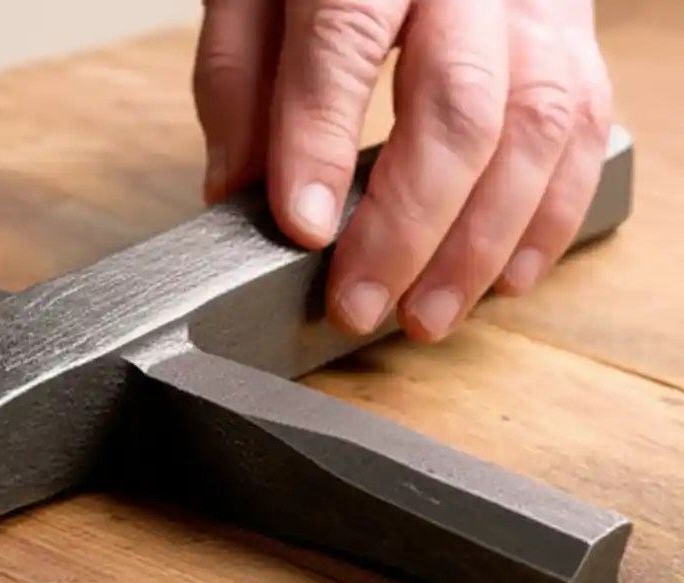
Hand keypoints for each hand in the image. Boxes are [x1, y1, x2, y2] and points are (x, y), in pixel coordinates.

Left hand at [193, 0, 612, 341]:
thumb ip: (237, 78)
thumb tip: (237, 191)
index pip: (343, 43)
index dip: (320, 145)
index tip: (303, 231)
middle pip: (457, 102)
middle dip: (409, 224)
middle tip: (361, 302)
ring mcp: (531, 1)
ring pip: (535, 125)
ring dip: (483, 242)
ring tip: (428, 314)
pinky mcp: (570, 31)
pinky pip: (582, 126)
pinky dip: (548, 216)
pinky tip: (505, 276)